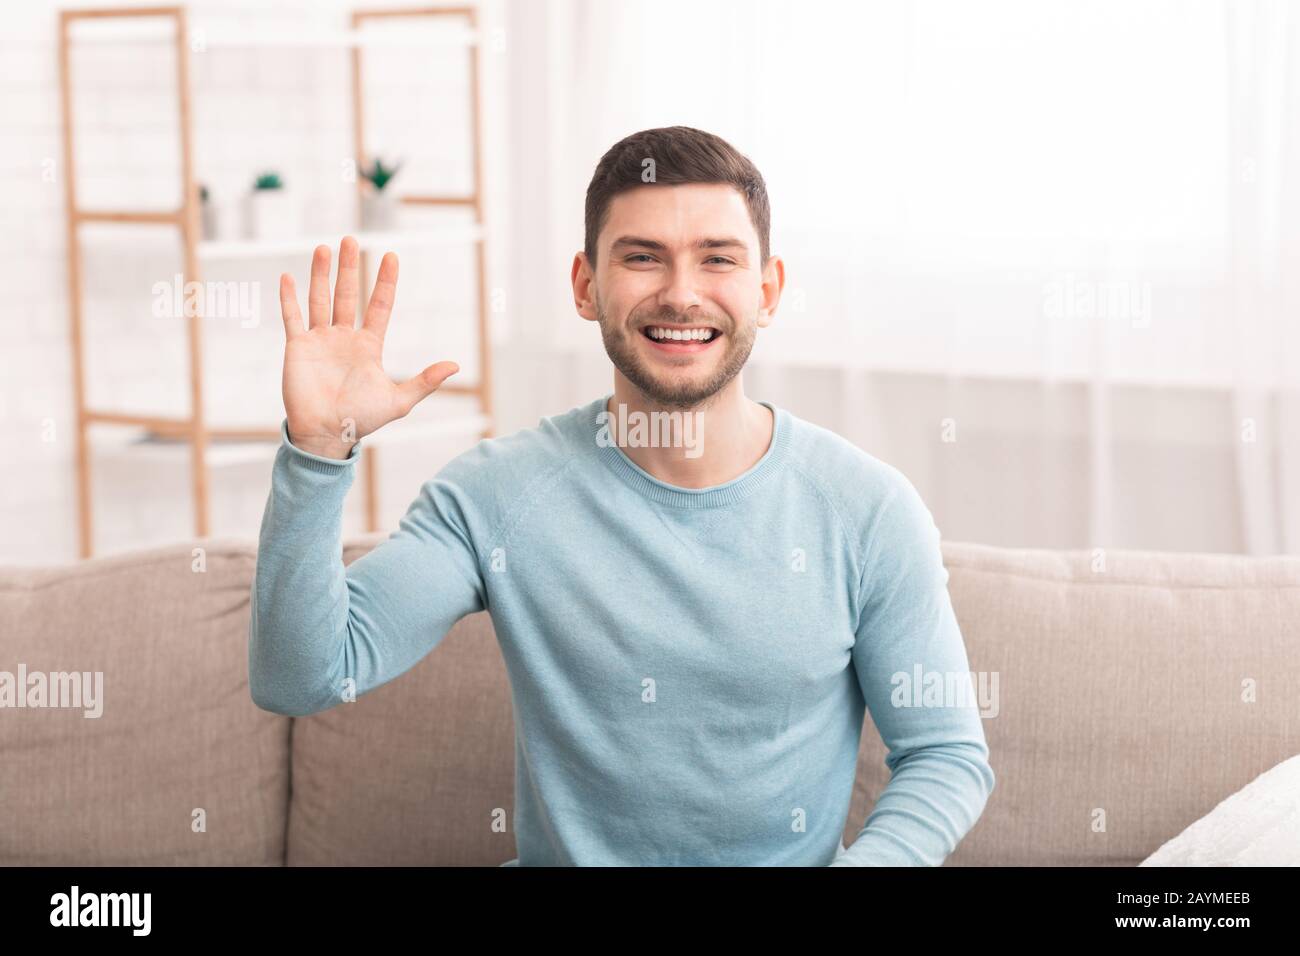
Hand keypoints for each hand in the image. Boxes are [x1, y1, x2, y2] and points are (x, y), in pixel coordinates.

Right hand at [279, 236, 458, 458]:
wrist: (327, 435)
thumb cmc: (363, 420)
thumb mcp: (399, 400)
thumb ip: (425, 382)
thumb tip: (455, 365)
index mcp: (369, 346)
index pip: (379, 305)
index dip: (385, 282)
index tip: (392, 256)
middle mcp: (344, 338)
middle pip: (347, 295)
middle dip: (349, 268)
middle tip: (351, 239)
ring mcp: (319, 341)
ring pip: (320, 299)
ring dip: (321, 274)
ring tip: (325, 248)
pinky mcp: (297, 348)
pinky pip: (292, 318)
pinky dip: (289, 299)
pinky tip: (289, 277)